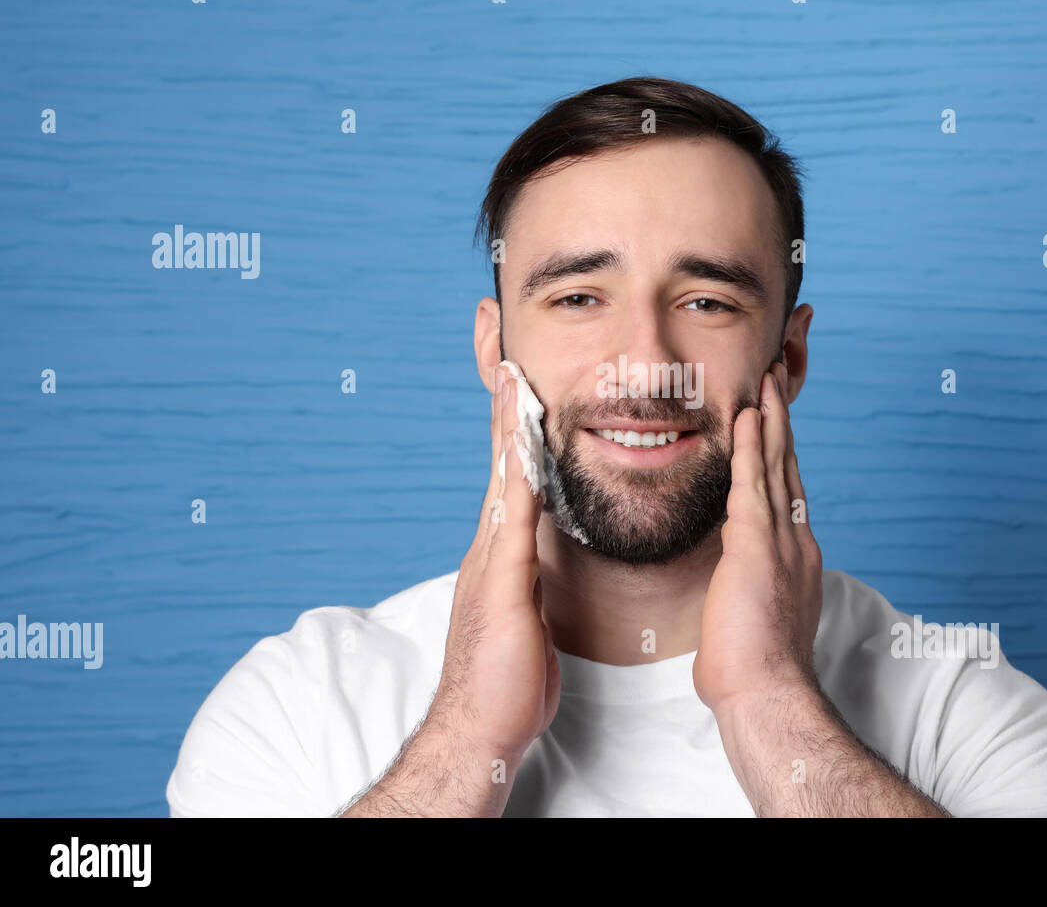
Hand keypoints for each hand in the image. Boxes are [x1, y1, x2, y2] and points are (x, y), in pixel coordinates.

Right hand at [431, 363, 560, 762]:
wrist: (481, 727)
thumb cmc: (509, 678)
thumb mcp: (527, 614)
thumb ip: (529, 578)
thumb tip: (539, 557)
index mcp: (501, 549)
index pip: (508, 471)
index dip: (512, 422)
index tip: (518, 373)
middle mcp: (491, 542)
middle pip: (499, 456)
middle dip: (501, 398)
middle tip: (499, 343)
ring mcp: (491, 557)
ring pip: (502, 473)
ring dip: (507, 420)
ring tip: (512, 368)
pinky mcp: (502, 579)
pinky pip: (513, 513)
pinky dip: (517, 471)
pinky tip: (525, 439)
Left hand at [693, 362, 823, 713]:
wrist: (768, 694)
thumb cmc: (754, 672)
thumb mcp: (751, 621)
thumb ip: (746, 597)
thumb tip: (731, 600)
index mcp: (795, 559)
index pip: (787, 494)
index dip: (781, 455)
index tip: (776, 424)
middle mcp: (797, 541)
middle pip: (788, 467)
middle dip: (781, 422)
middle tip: (777, 380)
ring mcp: (781, 540)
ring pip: (775, 465)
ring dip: (769, 419)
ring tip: (767, 379)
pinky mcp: (758, 544)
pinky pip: (753, 481)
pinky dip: (751, 445)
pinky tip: (747, 414)